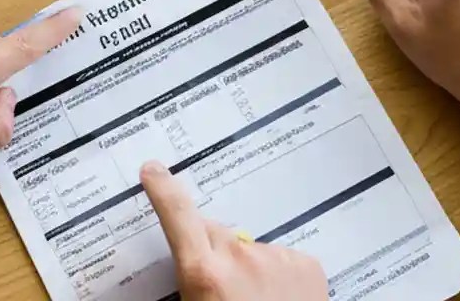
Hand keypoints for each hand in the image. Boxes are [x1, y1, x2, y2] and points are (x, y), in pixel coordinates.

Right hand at [140, 162, 327, 300]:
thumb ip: (192, 281)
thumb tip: (191, 267)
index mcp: (204, 273)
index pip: (177, 215)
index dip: (163, 189)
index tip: (153, 170)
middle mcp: (239, 257)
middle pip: (214, 234)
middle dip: (211, 251)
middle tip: (218, 289)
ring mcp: (276, 258)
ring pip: (249, 250)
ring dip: (247, 268)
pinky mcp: (305, 264)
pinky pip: (281, 260)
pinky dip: (277, 276)